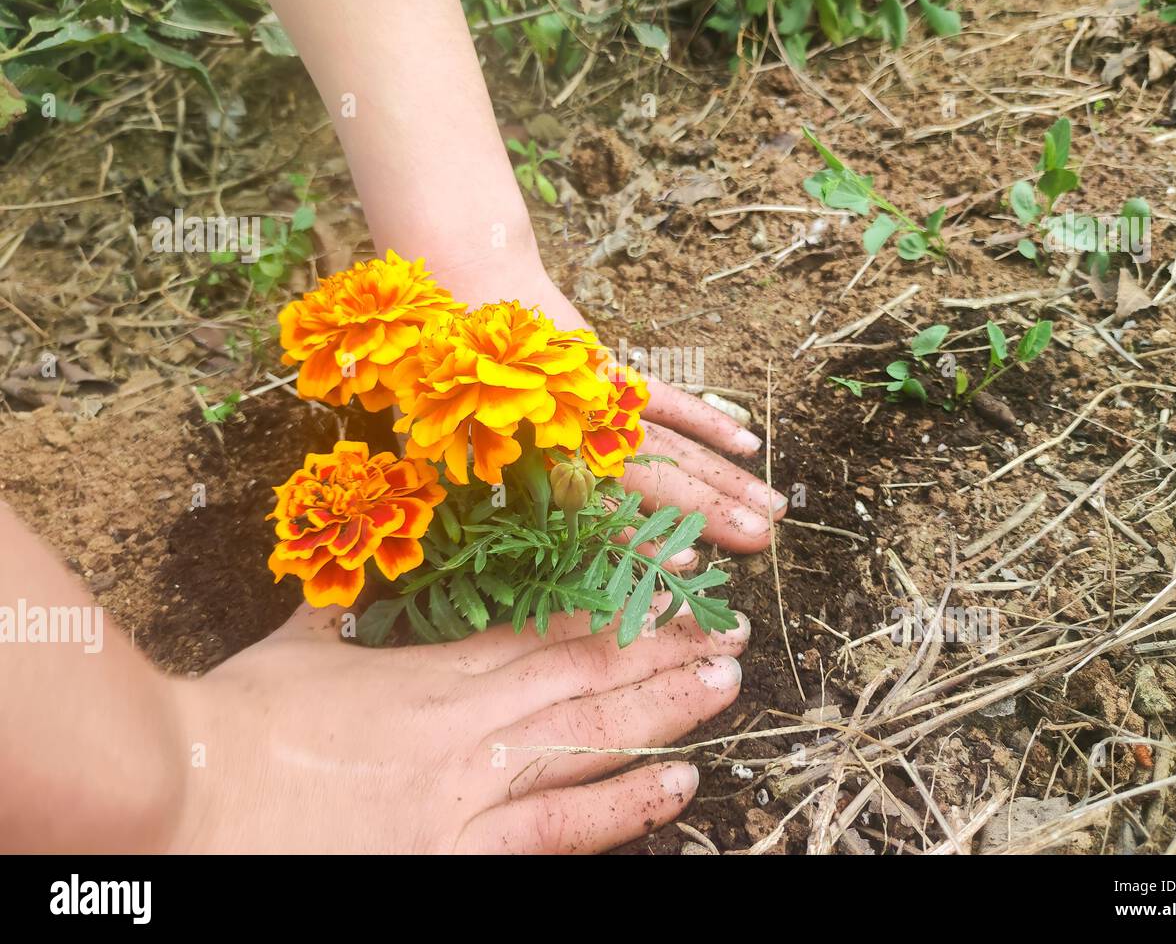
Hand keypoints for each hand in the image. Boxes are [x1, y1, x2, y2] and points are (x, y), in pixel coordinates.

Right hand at [167, 598, 746, 852]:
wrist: (185, 795)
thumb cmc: (233, 725)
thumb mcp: (293, 654)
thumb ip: (334, 621)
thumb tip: (343, 595)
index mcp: (433, 672)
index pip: (547, 627)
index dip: (615, 607)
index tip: (664, 586)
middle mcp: (468, 722)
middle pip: (587, 677)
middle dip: (663, 653)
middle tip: (727, 632)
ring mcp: (469, 789)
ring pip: (591, 741)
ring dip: (666, 713)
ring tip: (724, 690)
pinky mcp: (456, 852)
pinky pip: (558, 829)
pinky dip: (621, 807)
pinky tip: (675, 789)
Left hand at [436, 256, 786, 553]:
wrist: (469, 291)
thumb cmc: (449, 382)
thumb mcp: (452, 450)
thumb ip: (488, 498)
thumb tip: (523, 544)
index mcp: (540, 465)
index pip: (602, 513)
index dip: (647, 540)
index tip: (690, 562)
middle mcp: (580, 436)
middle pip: (658, 481)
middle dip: (711, 513)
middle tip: (761, 543)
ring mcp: (605, 402)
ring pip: (676, 446)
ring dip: (725, 478)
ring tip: (770, 509)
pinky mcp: (615, 374)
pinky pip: (671, 400)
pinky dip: (709, 419)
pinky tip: (748, 443)